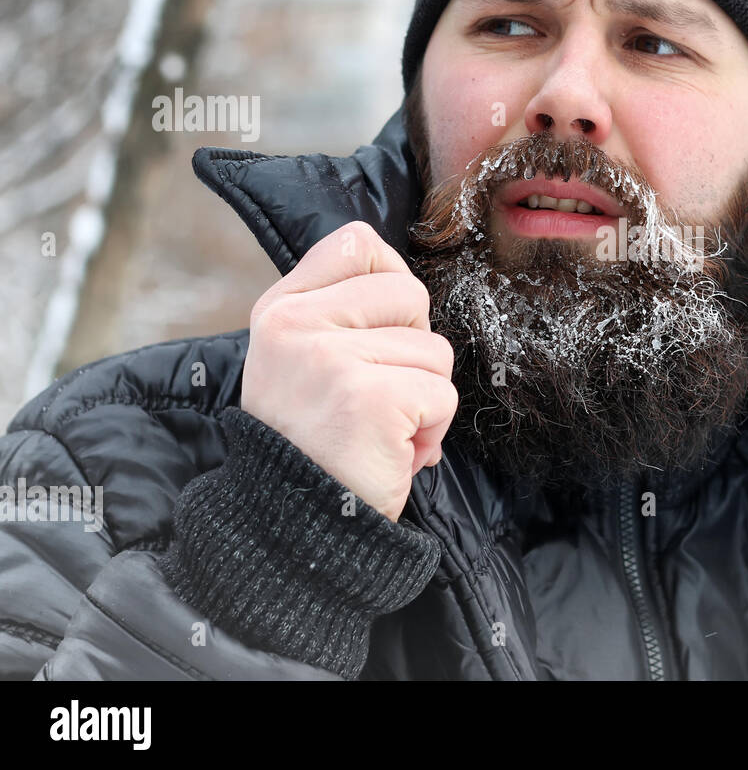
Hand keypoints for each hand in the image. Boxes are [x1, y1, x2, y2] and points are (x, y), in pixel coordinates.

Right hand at [241, 221, 457, 521]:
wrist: (294, 530)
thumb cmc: (316, 446)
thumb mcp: (302, 363)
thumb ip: (341, 315)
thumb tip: (404, 284)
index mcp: (281, 309)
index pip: (358, 243)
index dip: (390, 283)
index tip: (381, 332)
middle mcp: (296, 325)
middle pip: (410, 294)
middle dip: (415, 350)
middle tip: (379, 395)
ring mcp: (330, 359)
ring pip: (434, 350)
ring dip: (426, 398)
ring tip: (383, 430)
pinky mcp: (368, 397)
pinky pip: (443, 394)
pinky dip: (432, 430)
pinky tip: (394, 451)